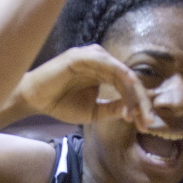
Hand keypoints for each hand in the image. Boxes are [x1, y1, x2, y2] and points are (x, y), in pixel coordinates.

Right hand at [17, 45, 152, 127]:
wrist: (35, 100)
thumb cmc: (61, 103)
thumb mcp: (93, 111)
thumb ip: (112, 109)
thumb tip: (133, 112)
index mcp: (105, 72)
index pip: (129, 87)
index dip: (139, 106)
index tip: (145, 125)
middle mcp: (102, 61)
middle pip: (130, 80)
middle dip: (140, 102)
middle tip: (147, 122)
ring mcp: (93, 57)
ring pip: (122, 73)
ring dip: (133, 94)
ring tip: (137, 113)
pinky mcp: (82, 57)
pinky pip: (107, 66)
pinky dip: (119, 79)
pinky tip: (126, 94)